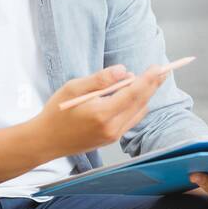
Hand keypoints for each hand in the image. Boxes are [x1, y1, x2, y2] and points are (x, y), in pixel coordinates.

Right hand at [35, 64, 167, 156]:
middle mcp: (112, 127)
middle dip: (152, 85)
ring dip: (144, 95)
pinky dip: (136, 105)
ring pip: (139, 112)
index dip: (148, 80)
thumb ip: (100, 79)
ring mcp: (113, 136)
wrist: (47, 140)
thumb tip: (124, 70)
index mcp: (102, 114)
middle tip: (161, 70)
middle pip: (141, 103)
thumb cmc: (57, 112)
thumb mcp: (74, 88)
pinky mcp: (112, 139)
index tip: (157, 67)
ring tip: (145, 79)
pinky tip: (133, 94)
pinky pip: (132, 119)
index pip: (133, 94)